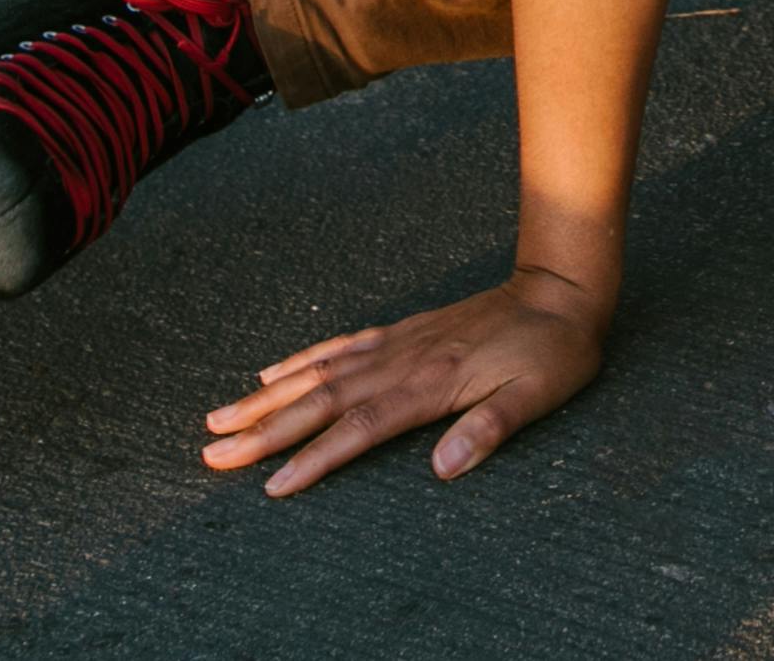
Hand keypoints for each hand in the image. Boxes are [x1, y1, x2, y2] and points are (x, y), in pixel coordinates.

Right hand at [200, 266, 613, 494]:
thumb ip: (490, 428)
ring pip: (318, 374)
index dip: (314, 458)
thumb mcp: (538, 394)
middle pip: (321, 401)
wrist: (561, 289)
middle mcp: (403, 361)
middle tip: (212, 452)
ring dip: (267, 399)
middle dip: (265, 431)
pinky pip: (339, 347)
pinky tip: (270, 376)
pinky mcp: (401, 332)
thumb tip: (443, 467)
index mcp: (432, 384)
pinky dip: (300, 361)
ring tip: (217, 418)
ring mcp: (397, 343)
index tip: (271, 485)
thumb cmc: (554, 350)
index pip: (360, 428)